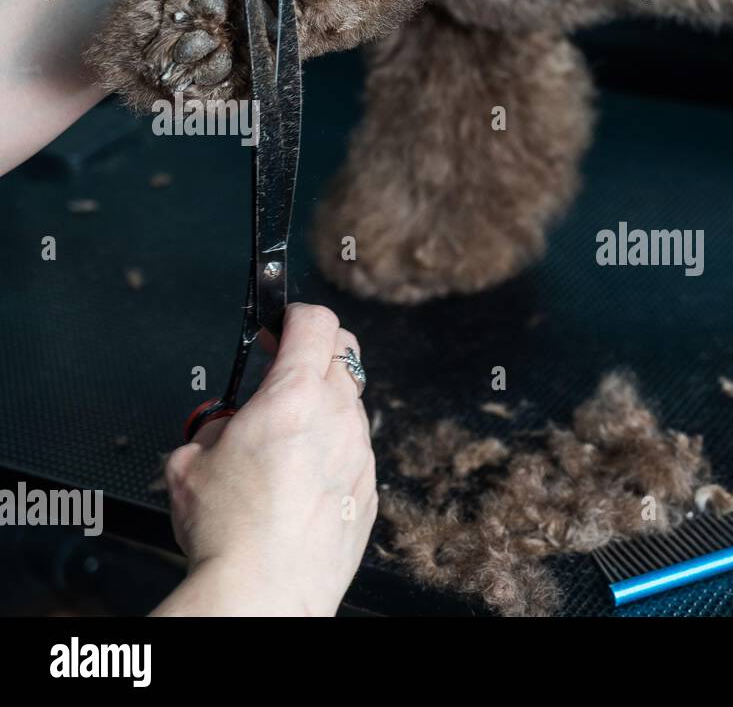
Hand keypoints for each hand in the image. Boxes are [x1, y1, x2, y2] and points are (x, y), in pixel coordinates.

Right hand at [153, 303, 375, 615]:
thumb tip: (225, 424)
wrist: (264, 592)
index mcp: (294, 396)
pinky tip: (301, 478)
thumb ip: (214, 425)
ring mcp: (360, 453)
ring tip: (283, 438)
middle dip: (315, 349)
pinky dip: (333, 448)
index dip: (293, 315)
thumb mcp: (189, 460)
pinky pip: (355, 450)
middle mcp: (338, 417)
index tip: (277, 326)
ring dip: (323, 403)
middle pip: (345, 352)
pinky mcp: (368, 488)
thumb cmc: (228, 532)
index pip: (316, 320)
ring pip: (352, 403)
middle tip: (283, 368)